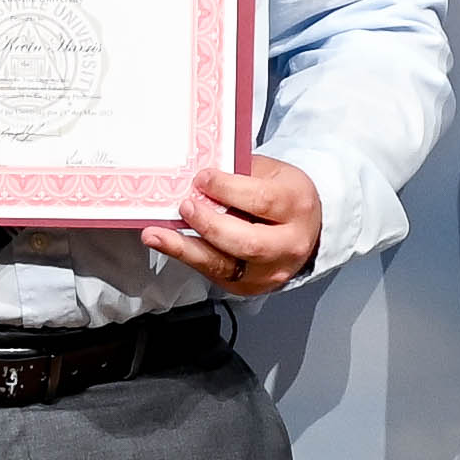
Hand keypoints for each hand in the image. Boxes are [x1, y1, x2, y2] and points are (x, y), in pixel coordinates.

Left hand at [142, 157, 321, 295]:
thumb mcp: (268, 173)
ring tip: (156, 235)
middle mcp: (290, 244)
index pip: (262, 201)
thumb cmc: (281, 194)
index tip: (201, 178)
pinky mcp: (250, 286)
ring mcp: (271, 271)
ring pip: (226, 265)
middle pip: (248, 242)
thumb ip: (238, 174)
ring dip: (187, 249)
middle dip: (210, 225)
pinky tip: (167, 245)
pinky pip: (214, 274)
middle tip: (184, 206)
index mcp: (297, 206)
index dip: (228, 190)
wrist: (303, 229)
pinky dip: (188, 258)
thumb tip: (196, 178)